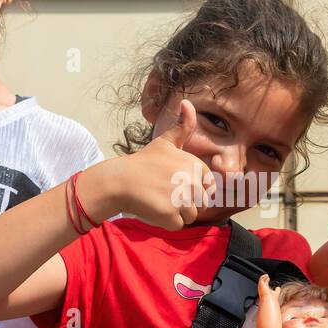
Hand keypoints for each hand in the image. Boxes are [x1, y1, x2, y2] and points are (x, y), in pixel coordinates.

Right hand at [89, 100, 214, 228]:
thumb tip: (187, 102)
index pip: (208, 188)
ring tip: (159, 200)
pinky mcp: (171, 215)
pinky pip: (177, 225)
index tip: (174, 184)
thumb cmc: (143, 162)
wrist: (120, 181)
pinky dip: (166, 222)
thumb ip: (182, 126)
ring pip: (190, 216)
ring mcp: (182, 199)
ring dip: (176, 213)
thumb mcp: (165, 143)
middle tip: (164, 193)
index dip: (192, 189)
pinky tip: (154, 209)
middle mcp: (191, 181)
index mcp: (195, 165)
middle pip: (200, 203)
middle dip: (185, 203)